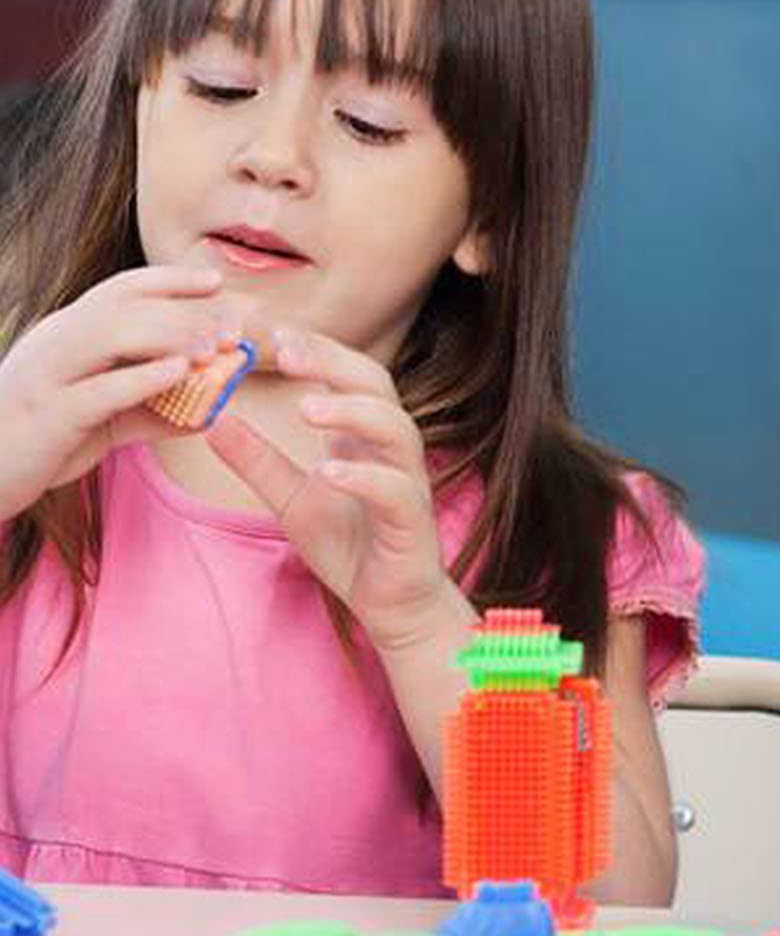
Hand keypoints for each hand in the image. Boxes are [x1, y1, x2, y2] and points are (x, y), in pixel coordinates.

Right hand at [0, 263, 237, 520]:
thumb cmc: (44, 441)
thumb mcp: (103, 419)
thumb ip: (152, 410)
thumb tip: (209, 412)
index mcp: (67, 333)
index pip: (120, 290)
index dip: (170, 281)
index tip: (217, 282)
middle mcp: (55, 342)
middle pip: (124, 307)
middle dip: (185, 311)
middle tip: (234, 326)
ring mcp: (48, 375)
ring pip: (109, 335)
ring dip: (169, 335)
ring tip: (215, 346)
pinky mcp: (48, 414)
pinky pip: (99, 389)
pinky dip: (143, 378)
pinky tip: (182, 374)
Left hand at [205, 328, 456, 651]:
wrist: (390, 604)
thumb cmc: (350, 545)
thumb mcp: (290, 498)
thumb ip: (257, 461)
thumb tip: (211, 420)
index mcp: (364, 435)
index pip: (346, 373)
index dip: (312, 348)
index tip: (266, 330)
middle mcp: (392, 449)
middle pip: (376, 384)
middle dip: (333, 362)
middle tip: (284, 350)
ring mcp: (407, 481)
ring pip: (395, 429)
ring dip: (352, 412)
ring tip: (306, 407)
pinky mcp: (412, 520)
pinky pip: (396, 489)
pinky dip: (364, 476)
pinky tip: (328, 472)